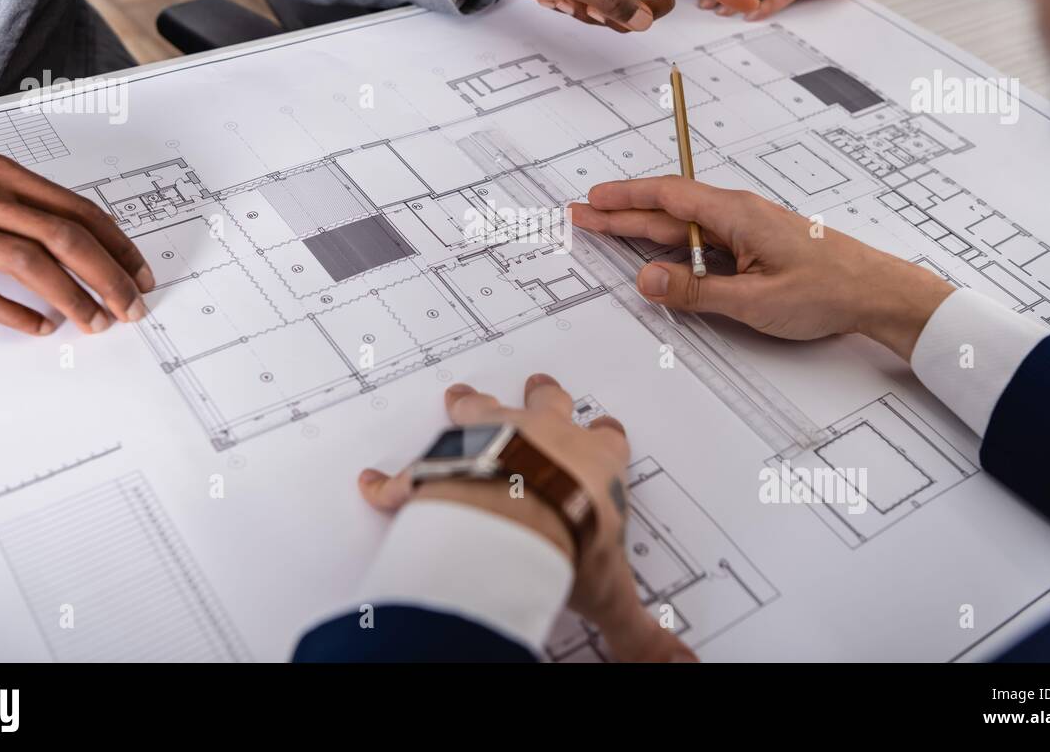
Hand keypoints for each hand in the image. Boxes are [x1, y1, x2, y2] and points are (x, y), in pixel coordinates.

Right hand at [0, 151, 153, 335]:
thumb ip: (16, 200)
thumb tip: (73, 236)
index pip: (80, 211)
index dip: (119, 246)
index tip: (139, 272)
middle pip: (69, 239)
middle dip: (111, 278)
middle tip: (132, 307)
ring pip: (36, 266)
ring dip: (76, 299)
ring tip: (96, 323)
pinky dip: (20, 315)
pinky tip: (42, 328)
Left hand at [358, 374, 697, 662]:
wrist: (513, 519)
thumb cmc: (569, 535)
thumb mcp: (612, 593)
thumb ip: (639, 631)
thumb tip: (677, 666)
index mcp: (592, 462)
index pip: (609, 438)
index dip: (607, 433)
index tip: (606, 429)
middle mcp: (543, 436)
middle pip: (546, 401)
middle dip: (543, 393)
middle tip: (539, 383)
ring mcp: (490, 437)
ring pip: (480, 407)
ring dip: (469, 405)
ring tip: (459, 395)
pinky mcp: (443, 463)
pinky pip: (411, 471)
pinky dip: (390, 481)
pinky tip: (372, 483)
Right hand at [570, 177, 952, 360]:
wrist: (877, 292)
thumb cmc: (828, 290)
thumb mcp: (755, 300)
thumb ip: (696, 291)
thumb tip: (645, 281)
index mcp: (736, 215)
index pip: (667, 199)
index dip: (625, 199)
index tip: (592, 201)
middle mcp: (738, 214)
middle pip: (669, 210)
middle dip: (622, 212)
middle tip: (583, 215)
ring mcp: (747, 228)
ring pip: (685, 225)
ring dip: (645, 228)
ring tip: (609, 229)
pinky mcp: (755, 244)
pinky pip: (704, 239)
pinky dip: (672, 242)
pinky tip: (660, 253)